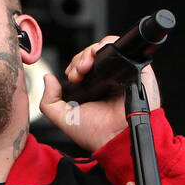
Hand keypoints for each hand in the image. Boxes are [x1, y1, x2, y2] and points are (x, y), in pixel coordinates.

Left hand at [40, 37, 161, 153]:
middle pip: (93, 55)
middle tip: (77, 72)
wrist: (116, 138)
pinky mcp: (136, 70)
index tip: (71, 75)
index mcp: (94, 89)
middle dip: (80, 59)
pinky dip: (107, 46)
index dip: (75, 65)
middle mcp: (108, 80)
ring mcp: (121, 74)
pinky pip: (122, 49)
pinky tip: (96, 59)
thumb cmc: (96, 133)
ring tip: (84, 67)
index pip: (83, 66)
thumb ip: (49, 101)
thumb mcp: (63, 118)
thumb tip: (48, 79)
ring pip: (105, 49)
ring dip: (90, 53)